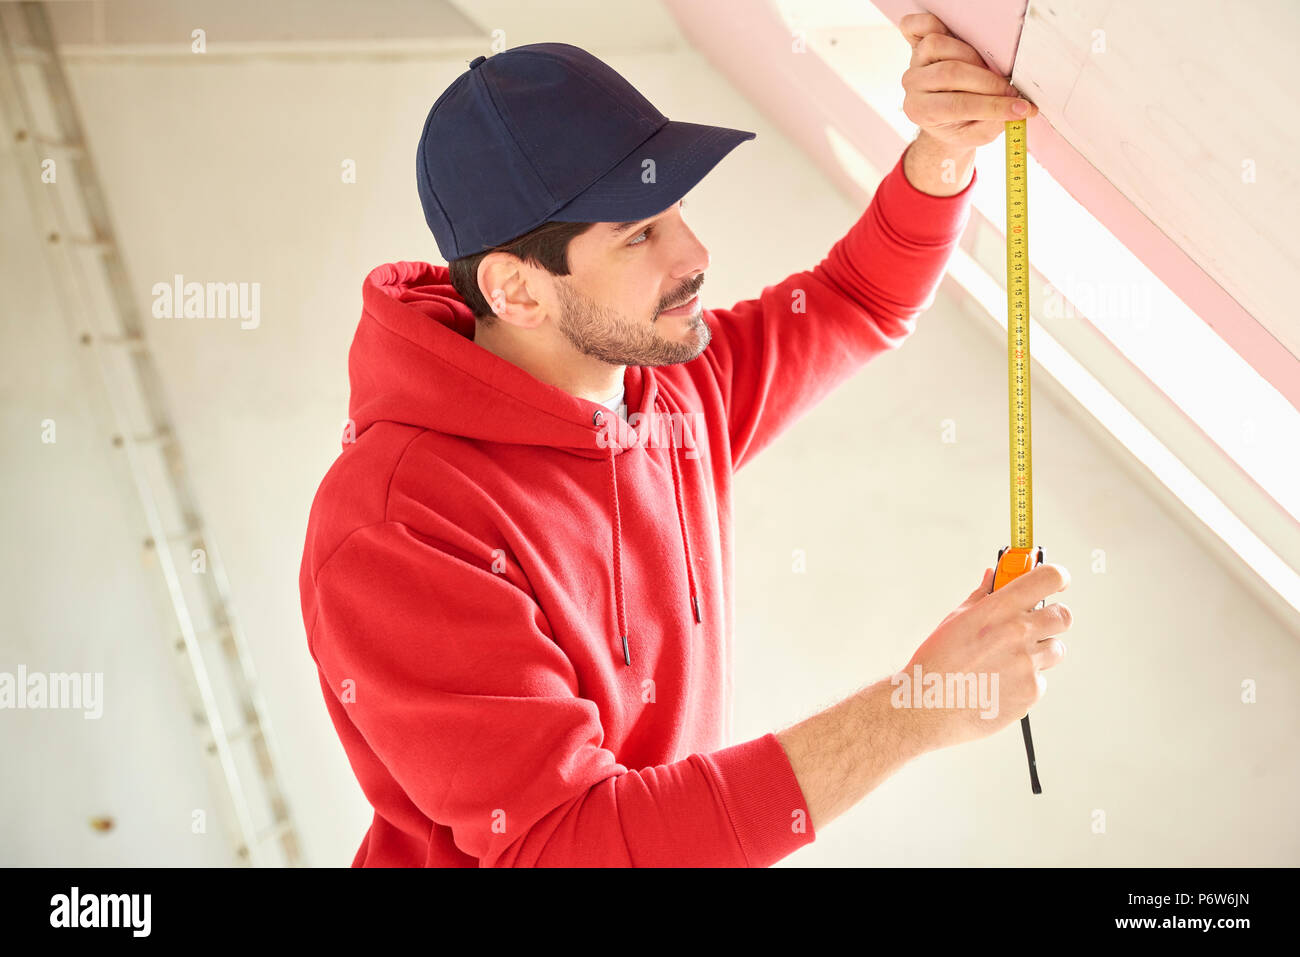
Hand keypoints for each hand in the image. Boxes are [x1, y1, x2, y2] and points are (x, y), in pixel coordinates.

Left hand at [899, 12, 1038, 149]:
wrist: (942, 119)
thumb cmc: (961, 125)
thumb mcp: (977, 135)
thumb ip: (995, 123)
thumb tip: (1020, 108)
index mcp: (922, 111)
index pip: (957, 105)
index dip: (993, 105)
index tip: (1020, 108)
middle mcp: (914, 85)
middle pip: (951, 72)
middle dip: (988, 81)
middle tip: (1011, 91)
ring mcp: (915, 62)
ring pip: (939, 45)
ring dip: (971, 55)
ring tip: (989, 70)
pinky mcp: (919, 43)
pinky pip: (920, 25)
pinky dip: (933, 23)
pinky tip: (954, 34)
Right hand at [900, 562, 1071, 750]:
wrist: (927, 706)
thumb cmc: (936, 663)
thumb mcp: (956, 620)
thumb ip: (982, 596)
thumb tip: (993, 578)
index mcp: (999, 609)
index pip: (1048, 578)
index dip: (1057, 576)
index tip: (1057, 580)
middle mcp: (1018, 633)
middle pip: (1063, 616)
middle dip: (1052, 618)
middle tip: (1036, 624)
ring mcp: (1027, 664)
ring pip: (1055, 650)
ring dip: (1039, 652)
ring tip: (1009, 660)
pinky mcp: (1031, 692)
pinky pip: (1041, 680)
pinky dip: (1026, 681)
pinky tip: (1000, 683)